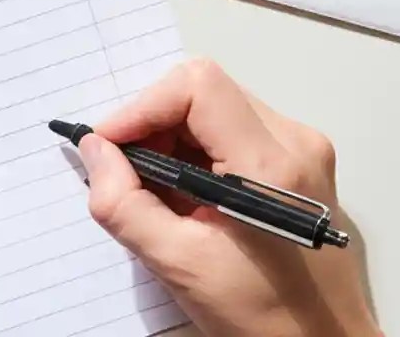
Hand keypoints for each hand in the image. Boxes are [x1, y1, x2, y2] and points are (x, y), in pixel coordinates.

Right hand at [80, 59, 377, 336]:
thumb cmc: (264, 317)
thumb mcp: (180, 265)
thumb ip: (125, 204)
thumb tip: (96, 151)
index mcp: (271, 166)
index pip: (198, 87)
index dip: (143, 107)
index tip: (110, 145)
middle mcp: (296, 142)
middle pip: (207, 92)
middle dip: (155, 124)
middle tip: (128, 172)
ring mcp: (303, 150)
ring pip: (219, 108)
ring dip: (176, 139)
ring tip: (160, 193)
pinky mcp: (302, 162)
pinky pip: (237, 131)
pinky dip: (200, 153)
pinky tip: (190, 198)